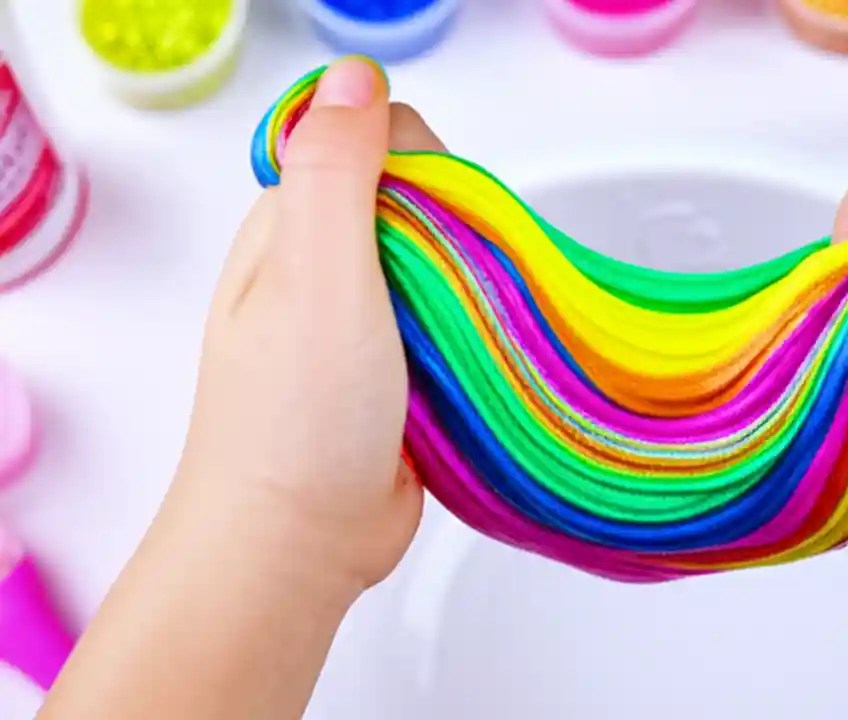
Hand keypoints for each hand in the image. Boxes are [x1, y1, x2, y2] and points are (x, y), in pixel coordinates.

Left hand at [177, 57, 445, 596]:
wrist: (296, 547)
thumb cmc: (294, 422)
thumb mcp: (315, 277)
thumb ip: (335, 171)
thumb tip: (353, 77)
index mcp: (293, 225)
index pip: (381, 143)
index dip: (428, 170)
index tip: (440, 230)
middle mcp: (327, 264)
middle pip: (427, 203)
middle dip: (462, 237)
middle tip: (453, 301)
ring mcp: (367, 320)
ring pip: (451, 265)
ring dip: (476, 294)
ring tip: (468, 344)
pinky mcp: (401, 370)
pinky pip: (458, 325)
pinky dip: (479, 338)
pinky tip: (478, 368)